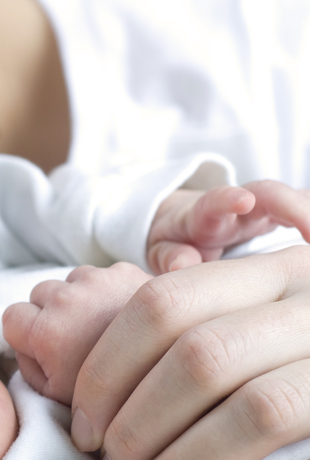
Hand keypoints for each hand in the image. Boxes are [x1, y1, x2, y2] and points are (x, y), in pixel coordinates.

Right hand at [3, 263, 150, 404]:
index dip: (23, 336)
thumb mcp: (60, 400)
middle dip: (51, 314)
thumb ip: (30, 372)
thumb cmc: (116, 397)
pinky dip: (106, 290)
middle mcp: (68, 298)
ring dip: (79, 299)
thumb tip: (24, 350)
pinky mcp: (126, 271)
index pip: (11, 318)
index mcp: (48, 332)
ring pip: (70, 280)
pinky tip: (123, 315)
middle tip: (76, 340)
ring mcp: (98, 280)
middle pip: (40, 294)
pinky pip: (102, 274)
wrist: (173, 378)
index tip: (43, 351)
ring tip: (103, 327)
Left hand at [70, 247, 309, 459]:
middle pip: (199, 357)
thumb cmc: (307, 344)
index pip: (162, 305)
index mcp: (277, 272)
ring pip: (253, 410)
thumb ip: (204, 321)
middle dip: (137, 423)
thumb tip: (102, 388)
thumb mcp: (267, 310)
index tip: (83, 423)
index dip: (107, 368)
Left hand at [148, 181, 309, 272]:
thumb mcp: (164, 250)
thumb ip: (170, 255)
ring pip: (299, 202)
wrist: (185, 226)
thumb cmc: (175, 241)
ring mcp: (269, 212)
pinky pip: (308, 217)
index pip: (218, 200)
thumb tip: (181, 265)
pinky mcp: (287, 220)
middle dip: (295, 206)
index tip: (241, 201)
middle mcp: (243, 206)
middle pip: (272, 194)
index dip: (228, 198)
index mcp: (208, 213)